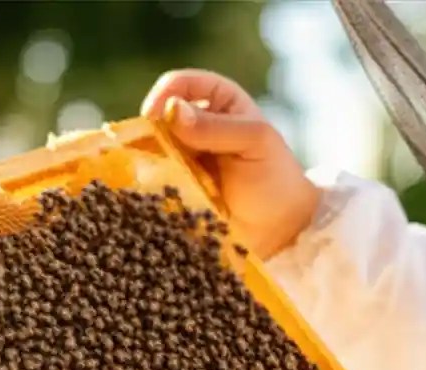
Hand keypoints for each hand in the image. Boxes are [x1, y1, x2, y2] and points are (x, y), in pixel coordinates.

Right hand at [141, 69, 319, 259]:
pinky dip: (146, 183)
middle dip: (149, 133)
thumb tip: (170, 111)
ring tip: (148, 175)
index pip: (179, 84)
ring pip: (149, 149)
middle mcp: (196, 125)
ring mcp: (183, 157)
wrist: (280, 229)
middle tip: (148, 154)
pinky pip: (151, 179)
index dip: (163, 96)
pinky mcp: (175, 187)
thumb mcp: (254, 143)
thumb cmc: (275, 178)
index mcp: (219, 101)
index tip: (154, 118)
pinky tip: (147, 192)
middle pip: (157, 118)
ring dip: (145, 160)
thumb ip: (215, 127)